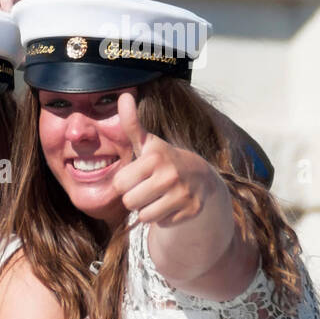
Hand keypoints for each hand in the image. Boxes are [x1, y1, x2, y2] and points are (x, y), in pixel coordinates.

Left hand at [112, 92, 219, 225]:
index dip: (125, 182)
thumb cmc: (163, 160)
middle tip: (148, 187)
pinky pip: (161, 223)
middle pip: (129, 202)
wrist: (200, 178)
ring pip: (144, 215)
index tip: (139, 175)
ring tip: (158, 195)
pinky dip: (163, 217)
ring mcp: (183, 194)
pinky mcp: (191, 211)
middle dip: (135, 197)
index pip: (119, 184)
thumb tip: (124, 95)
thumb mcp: (147, 143)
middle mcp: (170, 175)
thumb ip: (131, 123)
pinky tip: (172, 204)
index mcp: (155, 158)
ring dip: (147, 209)